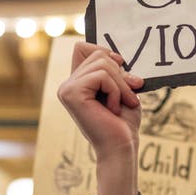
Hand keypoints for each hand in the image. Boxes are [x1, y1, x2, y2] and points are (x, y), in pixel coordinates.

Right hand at [57, 43, 142, 161]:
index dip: (104, 52)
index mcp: (76, 83)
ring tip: (122, 103)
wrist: (121, 147)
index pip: (82, 47)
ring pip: (102, 63)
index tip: (121, 68)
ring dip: (120, 84)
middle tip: (128, 96)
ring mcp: (67, 89)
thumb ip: (115, 70)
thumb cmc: (123, 123)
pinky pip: (101, 76)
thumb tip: (115, 55)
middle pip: (97, 54)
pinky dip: (115, 91)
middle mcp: (67, 85)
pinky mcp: (72, 93)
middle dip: (120, 73)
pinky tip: (113, 109)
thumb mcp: (122, 88)